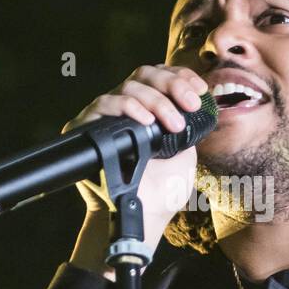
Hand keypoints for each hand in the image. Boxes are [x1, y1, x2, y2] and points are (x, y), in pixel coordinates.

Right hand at [62, 64, 210, 269]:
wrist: (143, 215)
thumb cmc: (163, 190)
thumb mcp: (186, 152)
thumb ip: (190, 125)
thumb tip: (198, 100)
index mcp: (149, 109)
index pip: (162, 78)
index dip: (181, 76)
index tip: (201, 89)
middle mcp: (126, 107)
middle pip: (145, 74)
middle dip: (172, 85)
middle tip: (191, 104)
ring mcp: (106, 115)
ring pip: (129, 87)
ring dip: (156, 101)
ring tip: (173, 123)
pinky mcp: (86, 125)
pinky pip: (105, 103)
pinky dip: (127, 107)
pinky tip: (145, 121)